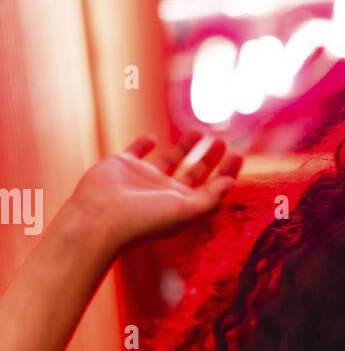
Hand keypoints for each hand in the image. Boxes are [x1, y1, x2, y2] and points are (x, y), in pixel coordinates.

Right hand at [68, 130, 243, 251]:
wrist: (99, 217)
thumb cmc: (144, 219)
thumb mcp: (186, 211)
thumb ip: (210, 198)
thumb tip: (231, 182)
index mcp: (182, 205)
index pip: (211, 188)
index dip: (226, 172)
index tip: (237, 154)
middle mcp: (164, 193)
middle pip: (194, 173)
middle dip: (209, 158)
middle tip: (222, 141)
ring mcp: (143, 179)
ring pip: (170, 159)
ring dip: (185, 146)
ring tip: (200, 131)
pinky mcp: (122, 165)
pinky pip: (136, 151)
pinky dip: (144, 143)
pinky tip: (152, 137)